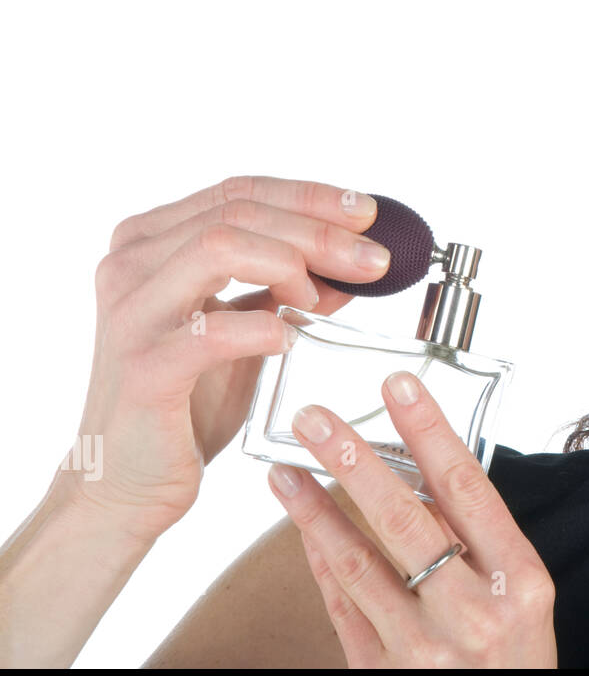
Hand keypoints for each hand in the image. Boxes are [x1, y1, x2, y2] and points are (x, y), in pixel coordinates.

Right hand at [67, 176, 391, 543]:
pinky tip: (288, 339)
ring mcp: (132, 314)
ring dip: (290, 265)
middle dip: (319, 231)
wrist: (127, 482)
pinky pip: (213, 330)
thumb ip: (287, 291)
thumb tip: (352, 266)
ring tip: (320, 300)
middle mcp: (130, 266)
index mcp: (150, 244)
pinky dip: (264, 328)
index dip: (309, 197)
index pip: (238, 192)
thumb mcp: (245, 330)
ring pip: (220, 247)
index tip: (366, 212)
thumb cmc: (186, 403)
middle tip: (376, 259)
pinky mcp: (144, 368)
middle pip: (238, 214)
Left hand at [267, 371, 557, 667]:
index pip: (466, 487)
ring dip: (316, 511)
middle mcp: (473, 612)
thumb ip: (480, 538)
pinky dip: (323, 562)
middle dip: (356, 460)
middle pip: (405, 519)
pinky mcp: (384, 674)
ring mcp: (425, 648)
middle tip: (316, 420)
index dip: (429, 431)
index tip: (399, 386)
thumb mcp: (524, 593)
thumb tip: (425, 470)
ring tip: (285, 470)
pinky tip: (304, 526)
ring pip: (360, 563)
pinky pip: (344, 607)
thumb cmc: (517, 656)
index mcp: (519, 579)